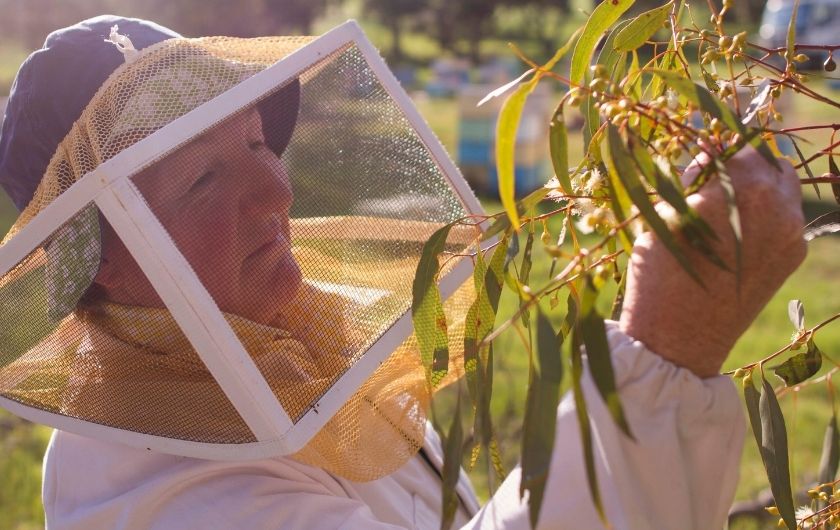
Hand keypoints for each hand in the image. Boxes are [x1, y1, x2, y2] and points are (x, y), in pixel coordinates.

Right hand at [618, 145, 806, 377]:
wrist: (677, 339)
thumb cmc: (657, 275)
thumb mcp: (665, 217)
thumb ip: (692, 181)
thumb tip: (708, 154)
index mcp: (741, 188)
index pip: (734, 146)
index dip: (710, 153)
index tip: (692, 169)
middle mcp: (778, 206)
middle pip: (767, 161)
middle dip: (738, 166)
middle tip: (709, 185)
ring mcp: (791, 234)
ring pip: (783, 187)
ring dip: (757, 187)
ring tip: (725, 210)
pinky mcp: (792, 258)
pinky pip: (786, 217)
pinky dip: (766, 215)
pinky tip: (735, 236)